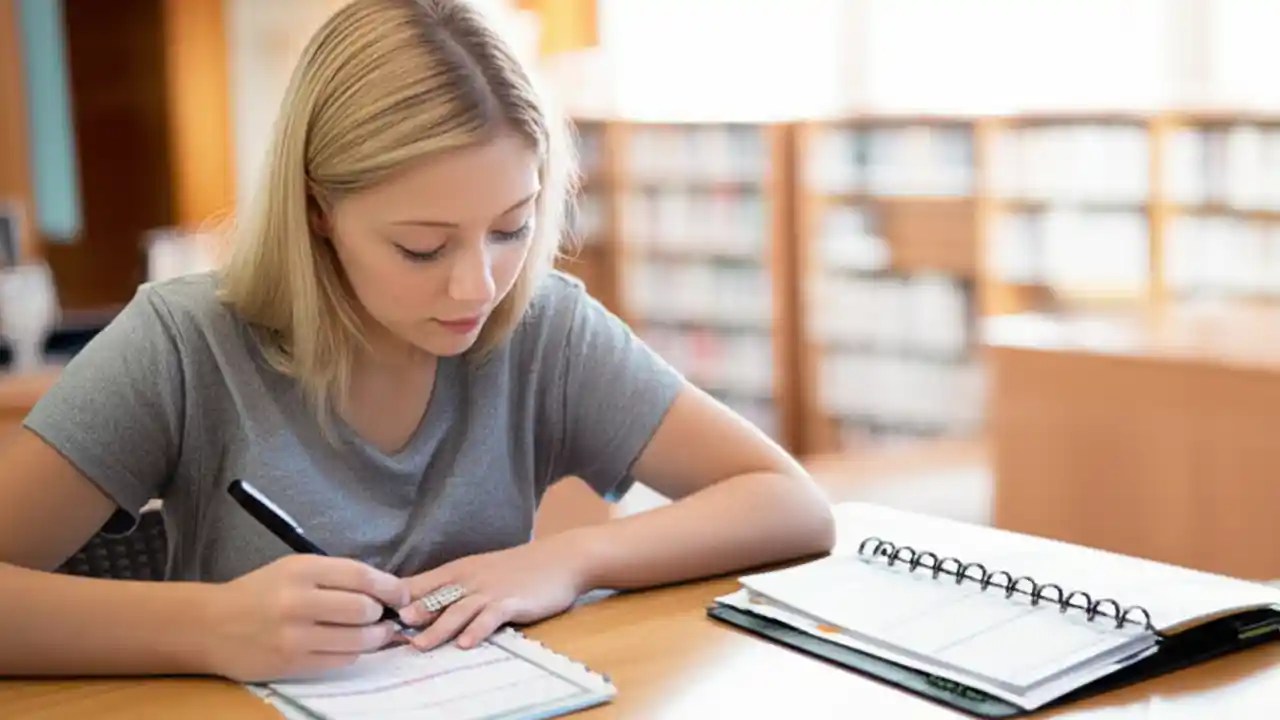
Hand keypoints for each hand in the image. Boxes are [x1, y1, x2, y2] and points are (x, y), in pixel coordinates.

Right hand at [197, 555, 410, 681]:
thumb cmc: (258, 593)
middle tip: (383, 614)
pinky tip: (351, 646)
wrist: (210, 625)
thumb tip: (384, 588)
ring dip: (375, 637)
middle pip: (363, 609)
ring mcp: (295, 636)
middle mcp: (298, 601)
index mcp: (301, 570)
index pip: (360, 575)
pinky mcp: (292, 663)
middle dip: (381, 613)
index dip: (389, 586)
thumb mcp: (294, 569)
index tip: (402, 593)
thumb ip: (335, 575)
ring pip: (357, 639)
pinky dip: (353, 653)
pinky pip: (341, 660)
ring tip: (377, 632)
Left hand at [399, 535, 589, 651]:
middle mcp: (472, 578)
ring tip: (420, 645)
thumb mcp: (483, 572)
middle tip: (389, 630)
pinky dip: (478, 629)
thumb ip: (455, 587)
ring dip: (438, 628)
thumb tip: (421, 606)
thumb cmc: (521, 568)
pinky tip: (466, 643)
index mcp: (460, 570)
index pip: (422, 583)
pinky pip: (491, 616)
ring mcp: (492, 590)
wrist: (561, 558)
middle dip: (413, 614)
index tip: (376, 614)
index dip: (399, 598)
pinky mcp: (513, 601)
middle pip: (436, 597)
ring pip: (459, 609)